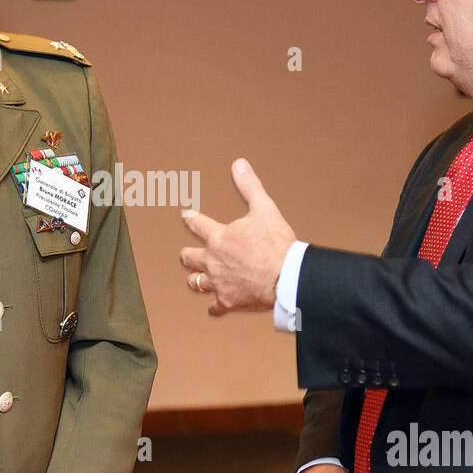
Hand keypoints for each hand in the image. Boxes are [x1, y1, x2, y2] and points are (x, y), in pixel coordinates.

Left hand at [179, 158, 295, 315]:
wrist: (286, 277)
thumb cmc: (276, 243)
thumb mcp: (264, 208)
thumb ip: (249, 186)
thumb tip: (238, 164)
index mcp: (219, 237)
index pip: (197, 224)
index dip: (191, 219)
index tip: (186, 216)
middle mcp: (213, 261)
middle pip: (189, 258)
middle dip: (187, 255)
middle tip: (186, 254)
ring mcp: (218, 283)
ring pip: (195, 283)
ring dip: (195, 280)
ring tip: (195, 278)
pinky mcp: (228, 301)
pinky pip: (214, 308)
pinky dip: (214, 308)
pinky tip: (214, 307)